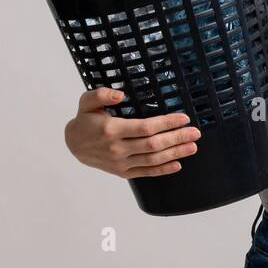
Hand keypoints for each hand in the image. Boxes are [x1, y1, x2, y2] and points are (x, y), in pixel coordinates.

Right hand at [64, 87, 200, 178]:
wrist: (72, 145)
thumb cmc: (84, 120)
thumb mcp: (87, 101)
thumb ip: (101, 94)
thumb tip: (121, 94)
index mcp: (112, 130)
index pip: (146, 127)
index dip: (167, 123)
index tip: (183, 118)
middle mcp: (117, 148)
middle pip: (153, 145)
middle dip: (177, 138)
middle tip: (195, 133)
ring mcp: (120, 163)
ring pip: (153, 160)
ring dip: (175, 153)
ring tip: (192, 146)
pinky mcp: (122, 172)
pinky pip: (146, 173)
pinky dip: (163, 170)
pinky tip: (177, 164)